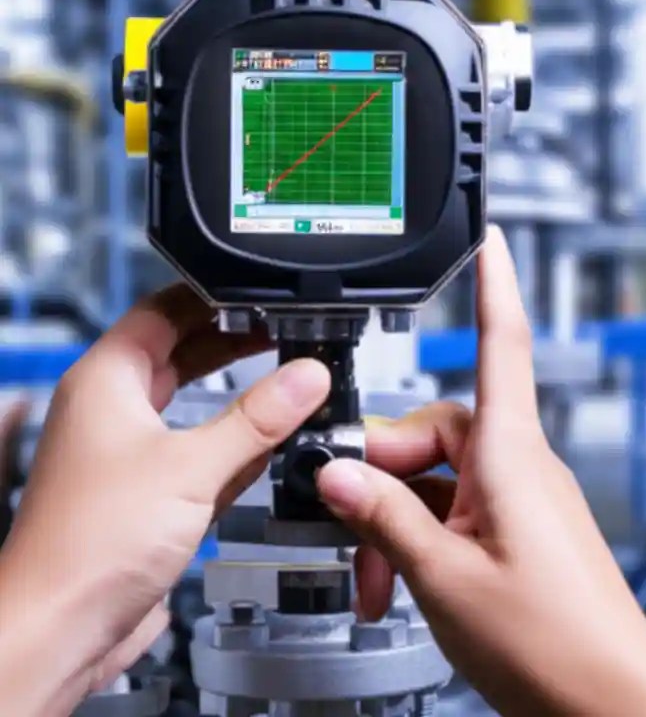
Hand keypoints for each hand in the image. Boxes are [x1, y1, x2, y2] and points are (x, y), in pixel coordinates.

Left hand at [0, 286, 330, 715]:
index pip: (165, 311)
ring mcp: (128, 454)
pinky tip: (271, 447)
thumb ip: (259, 418)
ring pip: (191, 404)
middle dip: (235, 342)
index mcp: (105, 381)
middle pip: (180, 353)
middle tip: (289, 332)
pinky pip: (198, 452)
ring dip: (239, 397)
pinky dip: (234, 445)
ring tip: (293, 382)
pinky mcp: (146, 495)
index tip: (267, 294)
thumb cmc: (91, 543)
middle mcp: (111, 411)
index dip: (216, 297)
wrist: (62, 626)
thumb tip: (308, 375)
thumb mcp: (193, 466)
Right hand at [316, 230, 645, 715]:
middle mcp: (523, 469)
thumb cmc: (550, 641)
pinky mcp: (525, 537)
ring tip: (377, 580)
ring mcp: (526, 503)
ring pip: (442, 481)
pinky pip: (462, 513)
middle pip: (437, 430)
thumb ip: (384, 518)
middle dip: (383, 473)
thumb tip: (339, 475)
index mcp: (512, 456)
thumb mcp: (440, 576)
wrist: (606, 698)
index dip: (494, 285)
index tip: (490, 235)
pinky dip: (424, 540)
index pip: (503, 345)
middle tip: (349, 521)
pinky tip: (402, 585)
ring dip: (397, 521)